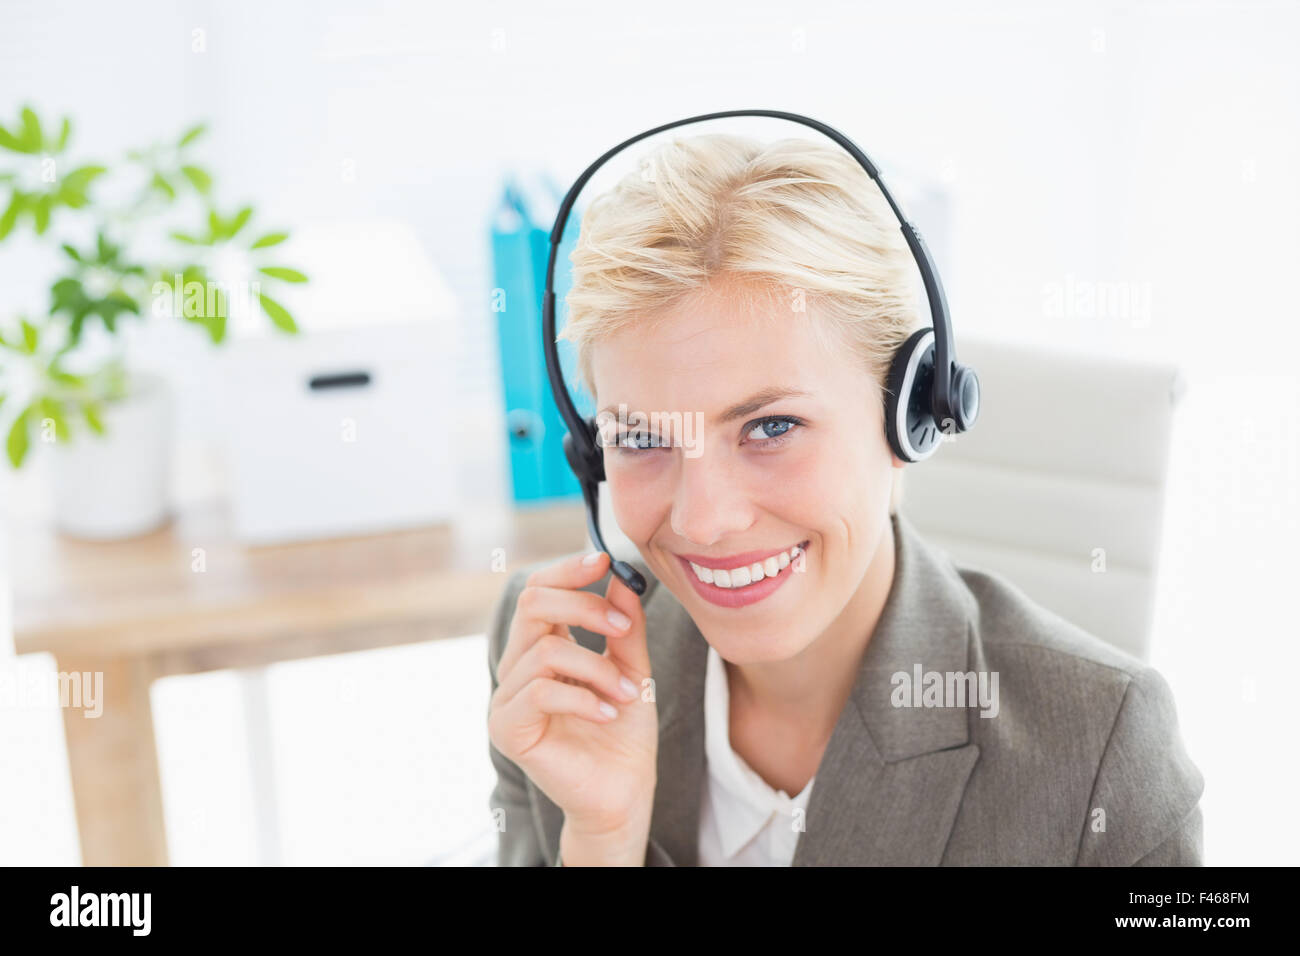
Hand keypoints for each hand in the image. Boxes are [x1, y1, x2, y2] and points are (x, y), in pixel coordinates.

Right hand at [488, 550, 657, 859]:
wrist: (622, 792)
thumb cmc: (623, 732)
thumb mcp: (632, 669)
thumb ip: (625, 627)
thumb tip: (622, 577)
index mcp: (541, 647)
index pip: (539, 591)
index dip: (566, 570)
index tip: (603, 560)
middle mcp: (517, 667)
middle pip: (533, 605)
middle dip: (584, 607)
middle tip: (623, 627)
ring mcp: (506, 698)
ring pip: (546, 651)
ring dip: (597, 668)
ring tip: (627, 694)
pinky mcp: (507, 730)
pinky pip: (540, 692)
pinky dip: (583, 698)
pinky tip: (609, 713)